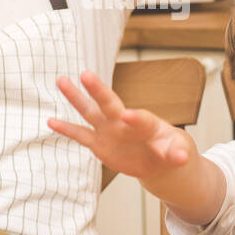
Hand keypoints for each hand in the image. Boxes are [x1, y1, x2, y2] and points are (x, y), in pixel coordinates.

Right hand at [48, 71, 193, 180]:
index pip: (140, 119)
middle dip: (98, 90)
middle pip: (109, 103)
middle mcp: (123, 122)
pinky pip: (80, 135)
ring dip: (76, 98)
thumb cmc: (170, 150)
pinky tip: (51, 121)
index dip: (136, 118)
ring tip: (62, 81)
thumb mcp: (178, 152)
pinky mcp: (99, 143)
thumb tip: (183, 157)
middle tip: (86, 75)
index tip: (128, 116)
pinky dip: (66, 129)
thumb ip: (177, 153)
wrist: (158, 159)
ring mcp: (109, 130)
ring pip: (90, 112)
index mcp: (146, 123)